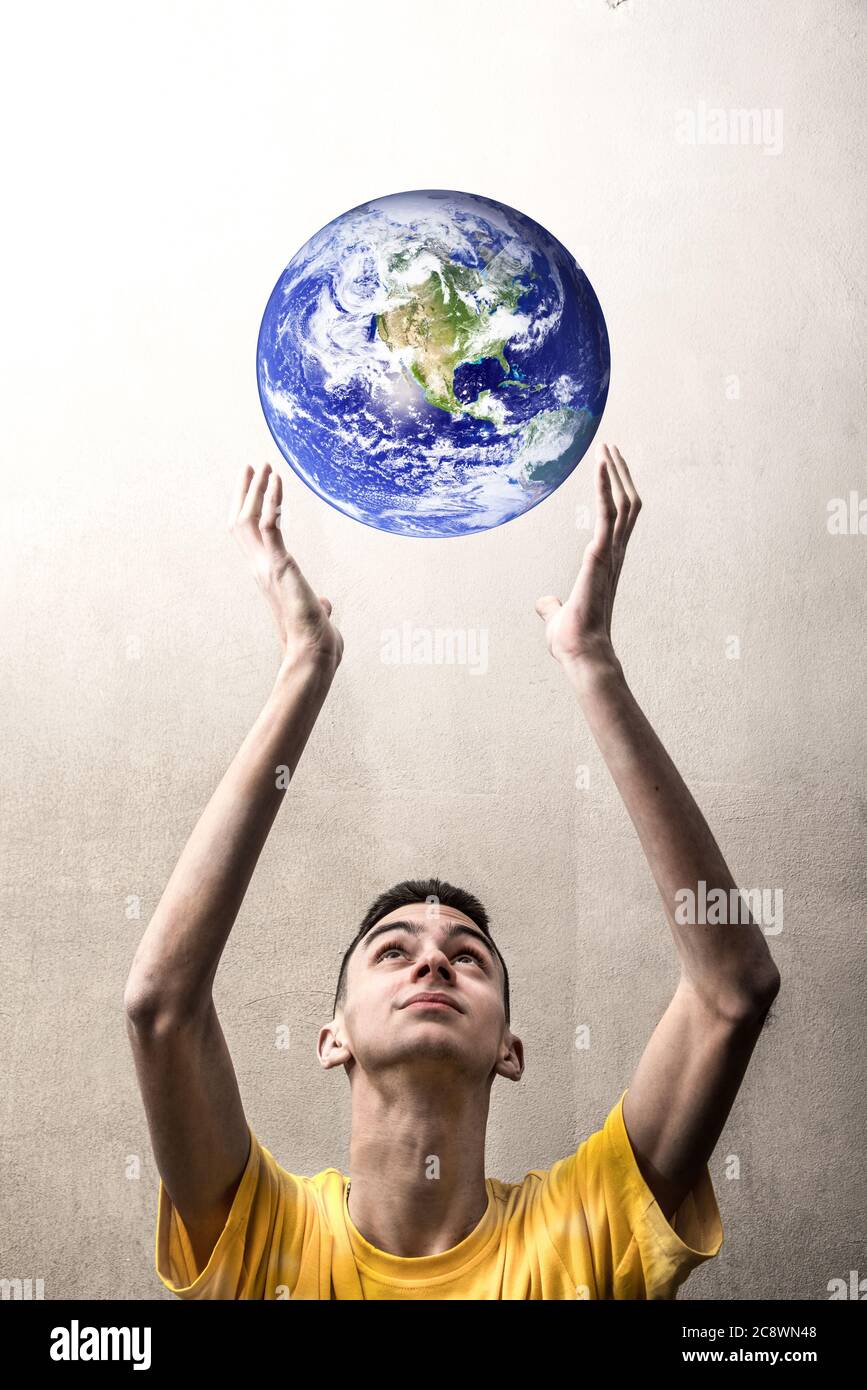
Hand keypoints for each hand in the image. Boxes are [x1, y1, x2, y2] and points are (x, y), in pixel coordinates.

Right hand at [229, 462, 343, 669]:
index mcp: (266, 576)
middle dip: (245, 492)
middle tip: (251, 466)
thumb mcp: (315, 612)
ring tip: (263, 466)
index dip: (248, 510)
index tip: (255, 487)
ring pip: (248, 519)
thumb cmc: (315, 638)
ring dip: (255, 490)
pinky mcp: (279, 565)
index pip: (249, 536)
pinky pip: (270, 526)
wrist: (314, 651)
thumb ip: (316, 602)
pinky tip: (278, 482)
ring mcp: (266, 566)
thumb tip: (325, 603)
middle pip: (240, 522)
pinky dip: (273, 501)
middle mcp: (259, 568)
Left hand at [535, 442, 639, 673]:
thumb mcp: (557, 616)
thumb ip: (551, 605)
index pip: (619, 520)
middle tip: (611, 447)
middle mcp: (615, 555)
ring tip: (607, 447)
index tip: (609, 469)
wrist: (581, 653)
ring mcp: (611, 555)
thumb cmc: (573, 639)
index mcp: (607, 564)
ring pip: (623, 503)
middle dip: (621, 474)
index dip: (617, 493)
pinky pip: (607, 513)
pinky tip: (600, 464)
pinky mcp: (600, 556)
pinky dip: (604, 486)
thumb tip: (543, 603)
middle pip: (628, 504)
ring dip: (616, 473)